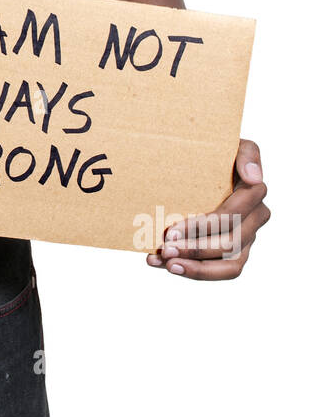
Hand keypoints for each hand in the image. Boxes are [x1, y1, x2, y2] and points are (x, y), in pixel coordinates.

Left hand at [146, 138, 269, 279]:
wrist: (208, 165)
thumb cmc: (220, 154)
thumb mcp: (235, 145)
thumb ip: (247, 154)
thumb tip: (253, 177)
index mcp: (254, 196)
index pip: (230, 217)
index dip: (201, 228)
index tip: (171, 231)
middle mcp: (254, 221)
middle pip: (229, 244)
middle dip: (195, 250)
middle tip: (165, 248)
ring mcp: (245, 240)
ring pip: (230, 266)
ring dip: (197, 269)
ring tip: (168, 264)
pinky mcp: (232, 254)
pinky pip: (217, 270)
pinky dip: (191, 271)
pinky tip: (162, 264)